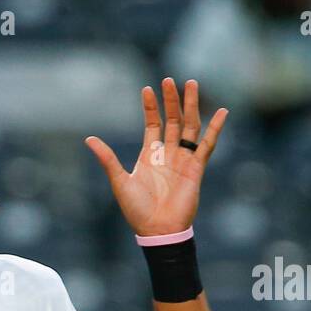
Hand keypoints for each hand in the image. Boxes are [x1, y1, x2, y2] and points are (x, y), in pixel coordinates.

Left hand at [85, 78, 227, 236]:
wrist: (157, 230)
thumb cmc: (137, 210)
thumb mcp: (119, 180)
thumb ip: (107, 158)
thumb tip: (89, 139)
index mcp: (149, 155)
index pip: (152, 124)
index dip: (150, 107)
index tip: (147, 89)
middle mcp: (168, 154)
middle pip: (173, 120)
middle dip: (171, 100)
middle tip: (169, 79)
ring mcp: (183, 160)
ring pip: (190, 126)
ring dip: (190, 106)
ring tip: (190, 84)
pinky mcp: (196, 169)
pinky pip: (208, 145)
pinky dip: (215, 128)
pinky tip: (221, 111)